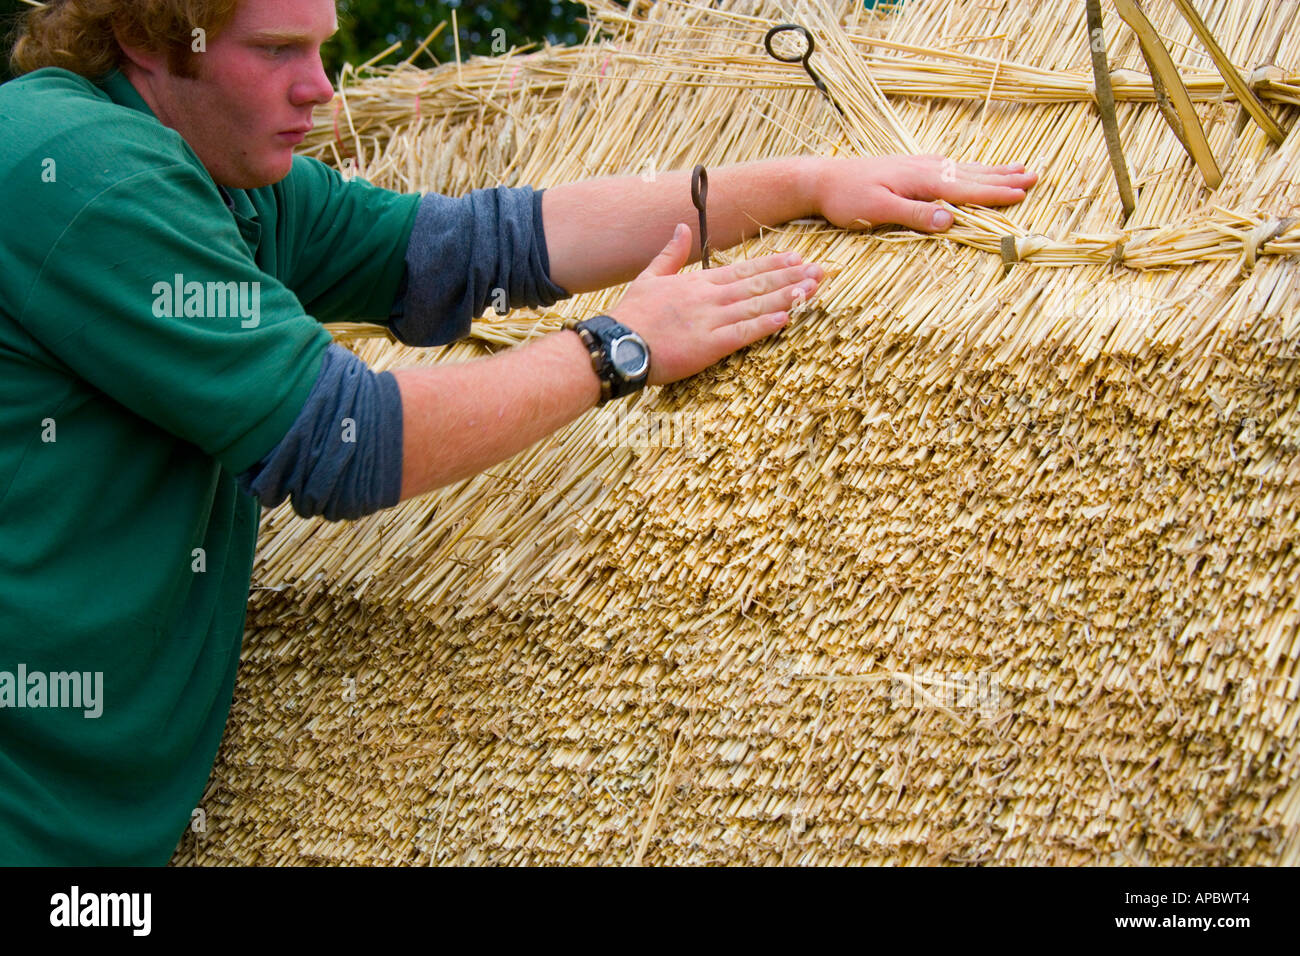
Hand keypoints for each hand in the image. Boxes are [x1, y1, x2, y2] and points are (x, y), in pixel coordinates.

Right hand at [608, 223, 821, 385]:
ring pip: (756, 305)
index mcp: (697, 283)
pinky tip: (787, 317)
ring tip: (813, 289)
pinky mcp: (708, 346)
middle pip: (757, 284)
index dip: (772, 263)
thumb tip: (681, 227)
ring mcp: (710, 320)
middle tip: (820, 271)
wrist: (618, 344)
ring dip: (787, 296)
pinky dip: (765, 324)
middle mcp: (709, 298)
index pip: (742, 270)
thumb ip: (670, 253)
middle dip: (790, 277)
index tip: (796, 258)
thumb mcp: (649, 276)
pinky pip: (743, 333)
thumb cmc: (631, 315)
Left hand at [813, 154, 1036, 232]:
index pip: (967, 189)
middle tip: (1035, 176)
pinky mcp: (909, 169)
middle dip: (1004, 177)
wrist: (823, 179)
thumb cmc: (847, 198)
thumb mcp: (879, 212)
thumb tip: (950, 220)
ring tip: (1017, 168)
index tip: (1023, 194)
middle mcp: (925, 169)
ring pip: (964, 168)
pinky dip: (969, 168)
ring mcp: (918, 167)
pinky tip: (972, 169)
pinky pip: (949, 167)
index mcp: (922, 181)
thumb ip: (915, 215)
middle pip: (973, 175)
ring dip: (992, 170)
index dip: (996, 193)